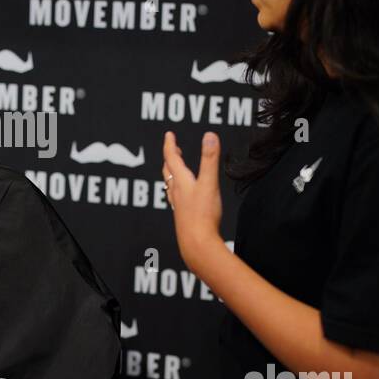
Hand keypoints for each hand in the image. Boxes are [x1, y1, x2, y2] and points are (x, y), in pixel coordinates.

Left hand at [162, 130, 224, 263]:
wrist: (197, 243)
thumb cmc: (203, 215)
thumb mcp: (209, 182)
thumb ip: (210, 159)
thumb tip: (210, 136)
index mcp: (181, 181)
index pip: (171, 158)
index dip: (170, 145)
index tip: (169, 134)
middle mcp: (177, 192)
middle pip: (169, 171)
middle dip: (170, 157)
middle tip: (173, 148)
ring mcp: (179, 205)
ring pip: (171, 184)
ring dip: (172, 173)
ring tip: (175, 169)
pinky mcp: (183, 216)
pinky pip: (177, 198)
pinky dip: (177, 190)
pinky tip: (183, 196)